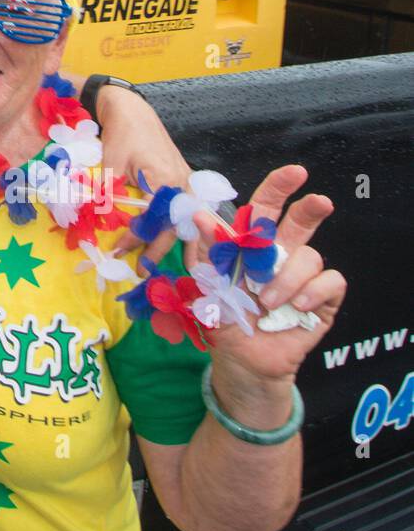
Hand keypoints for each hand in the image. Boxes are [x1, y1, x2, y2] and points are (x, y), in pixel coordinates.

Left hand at [99, 86, 192, 263]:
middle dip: (158, 250)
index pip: (153, 220)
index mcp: (165, 180)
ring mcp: (186, 183)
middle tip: (142, 272)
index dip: (136, 238)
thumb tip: (99, 220)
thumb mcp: (111, 164)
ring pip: (188, 221)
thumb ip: (108, 192)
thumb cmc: (122, 135)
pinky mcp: (184, 181)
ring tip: (183, 270)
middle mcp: (182, 185)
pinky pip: (189, 211)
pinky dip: (189, 230)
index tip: (118, 251)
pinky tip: (193, 250)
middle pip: (173, 226)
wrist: (134, 112)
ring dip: (183, 246)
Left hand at [187, 165, 345, 387]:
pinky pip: (330, 281)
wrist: (241, 358)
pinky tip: (295, 306)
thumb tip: (200, 214)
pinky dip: (312, 291)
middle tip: (320, 200)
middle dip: (311, 208)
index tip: (295, 172)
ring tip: (267, 301)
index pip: (266, 208)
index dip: (280, 187)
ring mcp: (303, 276)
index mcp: (252, 244)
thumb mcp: (208, 280)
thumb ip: (206, 248)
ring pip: (310, 256)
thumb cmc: (224, 314)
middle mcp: (281, 254)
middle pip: (301, 221)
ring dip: (287, 278)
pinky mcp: (322, 300)